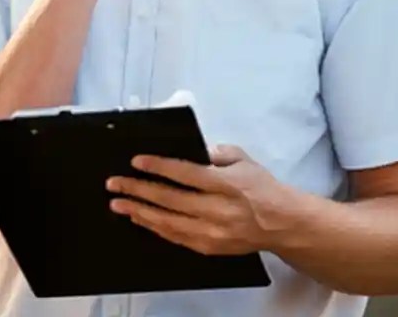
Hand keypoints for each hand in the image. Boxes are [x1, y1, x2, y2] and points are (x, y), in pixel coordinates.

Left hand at [106, 144, 289, 255]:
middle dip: (139, 190)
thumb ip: (217, 152)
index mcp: (227, 184)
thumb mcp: (243, 159)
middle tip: (115, 184)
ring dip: (140, 212)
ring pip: (168, 223)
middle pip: (171, 200)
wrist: (282, 223)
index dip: (159, 167)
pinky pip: (176, 237)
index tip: (137, 161)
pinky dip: (155, 228)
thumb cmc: (262, 187)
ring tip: (119, 204)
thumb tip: (194, 150)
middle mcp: (218, 210)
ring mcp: (213, 232)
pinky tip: (140, 218)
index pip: (187, 174)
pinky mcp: (209, 248)